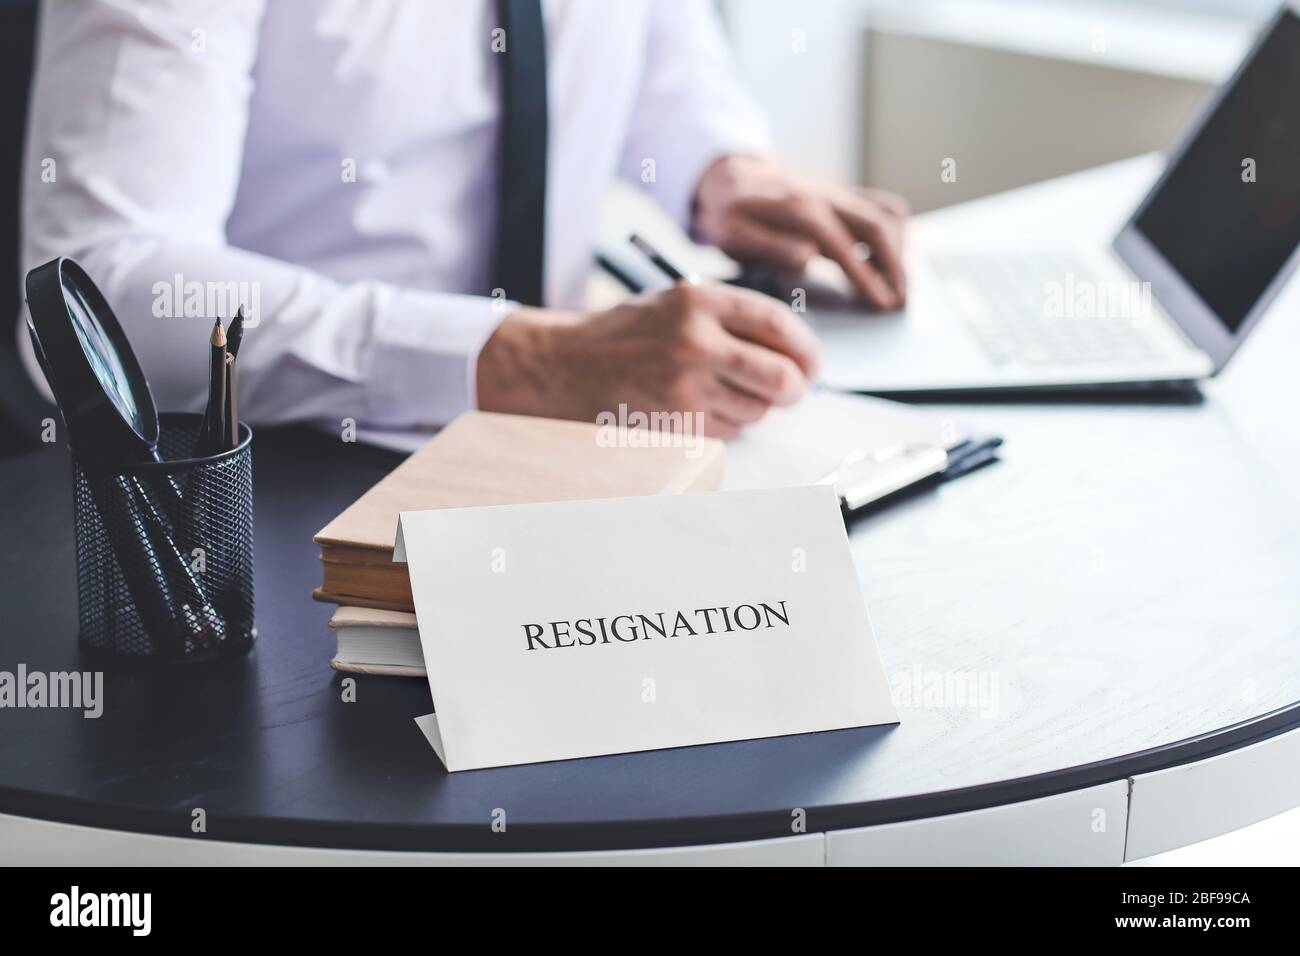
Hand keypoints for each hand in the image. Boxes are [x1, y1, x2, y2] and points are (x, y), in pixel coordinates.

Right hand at [476, 284, 819, 438]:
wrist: (565, 366)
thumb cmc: (621, 335)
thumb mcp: (675, 303)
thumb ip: (730, 319)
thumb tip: (790, 349)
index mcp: (698, 301)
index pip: (778, 323)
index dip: (806, 348)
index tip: (812, 363)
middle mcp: (695, 341)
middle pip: (780, 376)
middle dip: (793, 389)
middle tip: (791, 390)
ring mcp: (685, 386)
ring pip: (756, 410)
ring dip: (752, 407)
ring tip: (720, 392)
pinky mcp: (676, 423)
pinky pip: (728, 432)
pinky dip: (725, 425)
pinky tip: (696, 407)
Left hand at [692, 154, 908, 309]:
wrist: (732, 178)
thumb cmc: (730, 214)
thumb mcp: (732, 233)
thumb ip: (768, 245)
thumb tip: (807, 257)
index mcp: (798, 209)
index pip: (844, 244)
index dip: (867, 276)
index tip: (882, 304)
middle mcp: (825, 197)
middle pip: (877, 226)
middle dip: (895, 266)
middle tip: (902, 302)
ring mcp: (838, 194)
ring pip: (887, 214)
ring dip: (901, 250)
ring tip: (902, 286)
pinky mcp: (845, 196)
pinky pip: (883, 206)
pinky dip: (898, 231)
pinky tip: (894, 258)